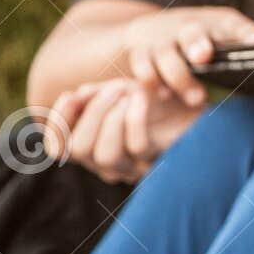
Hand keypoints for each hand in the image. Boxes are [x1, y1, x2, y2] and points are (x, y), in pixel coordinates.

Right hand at [45, 78, 200, 181]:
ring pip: (106, 155)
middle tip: (112, 88)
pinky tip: (142, 97)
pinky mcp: (161, 160)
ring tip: (125, 91)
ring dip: (111, 117)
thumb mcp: (117, 90)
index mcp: (93, 146)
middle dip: (91, 114)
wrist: (196, 100)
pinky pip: (138, 145)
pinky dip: (134, 117)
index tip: (71, 94)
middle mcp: (110, 164)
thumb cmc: (155, 97)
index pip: (58, 149)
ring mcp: (136, 166)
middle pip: (81, 151)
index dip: (57, 123)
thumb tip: (77, 95)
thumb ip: (93, 96)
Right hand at [122, 6, 253, 106]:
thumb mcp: (218, 39)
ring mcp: (161, 39)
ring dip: (180, 76)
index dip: (246, 32)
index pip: (233, 24)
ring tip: (197, 98)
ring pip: (166, 54)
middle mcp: (187, 26)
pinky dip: (152, 82)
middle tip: (204, 58)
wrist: (148, 30)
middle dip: (197, 44)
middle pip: (192, 32)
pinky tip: (164, 94)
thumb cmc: (198, 43)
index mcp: (215, 23)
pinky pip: (142, 67)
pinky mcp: (138, 53)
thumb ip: (236, 54)